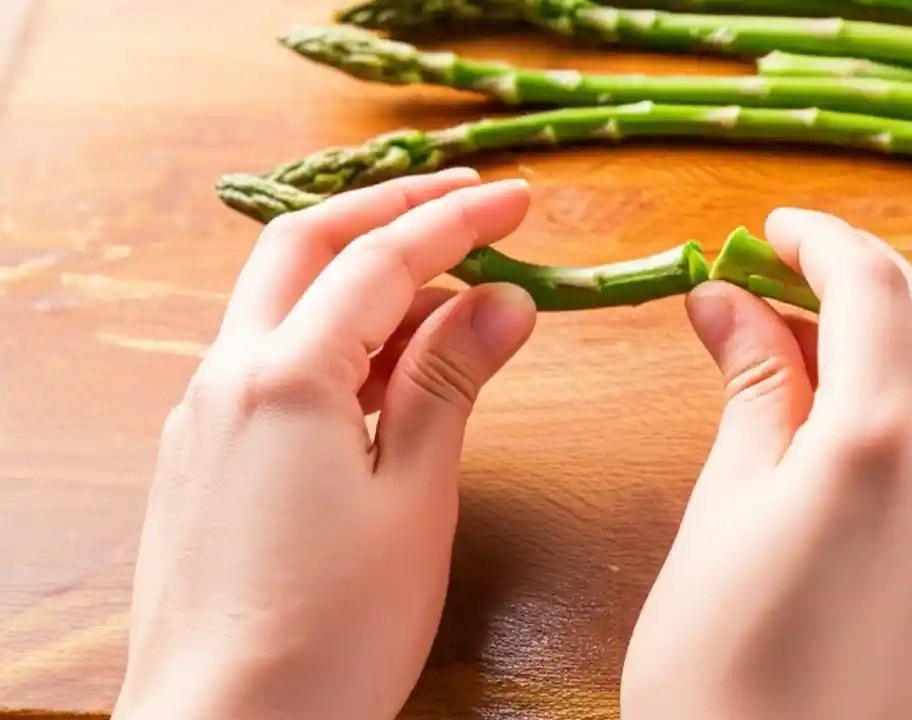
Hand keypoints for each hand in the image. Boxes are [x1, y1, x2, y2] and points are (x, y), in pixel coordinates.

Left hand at [113, 169, 537, 719]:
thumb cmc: (331, 632)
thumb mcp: (415, 499)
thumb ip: (452, 383)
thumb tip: (503, 301)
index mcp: (284, 377)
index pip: (381, 258)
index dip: (457, 220)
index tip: (520, 199)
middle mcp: (227, 377)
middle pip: (307, 245)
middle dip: (389, 209)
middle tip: (468, 203)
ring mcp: (205, 415)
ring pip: (285, 302)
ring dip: (366, 281)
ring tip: (455, 303)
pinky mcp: (204, 456)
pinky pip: (271, 361)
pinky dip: (335, 340)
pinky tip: (389, 374)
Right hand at [621, 208, 911, 719]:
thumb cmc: (714, 654)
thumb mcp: (723, 498)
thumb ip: (751, 381)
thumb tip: (726, 297)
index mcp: (878, 442)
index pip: (870, 288)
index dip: (819, 241)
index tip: (769, 231)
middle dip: (858, 280)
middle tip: (777, 279)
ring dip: (887, 344)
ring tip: (802, 354)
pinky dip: (911, 412)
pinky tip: (848, 431)